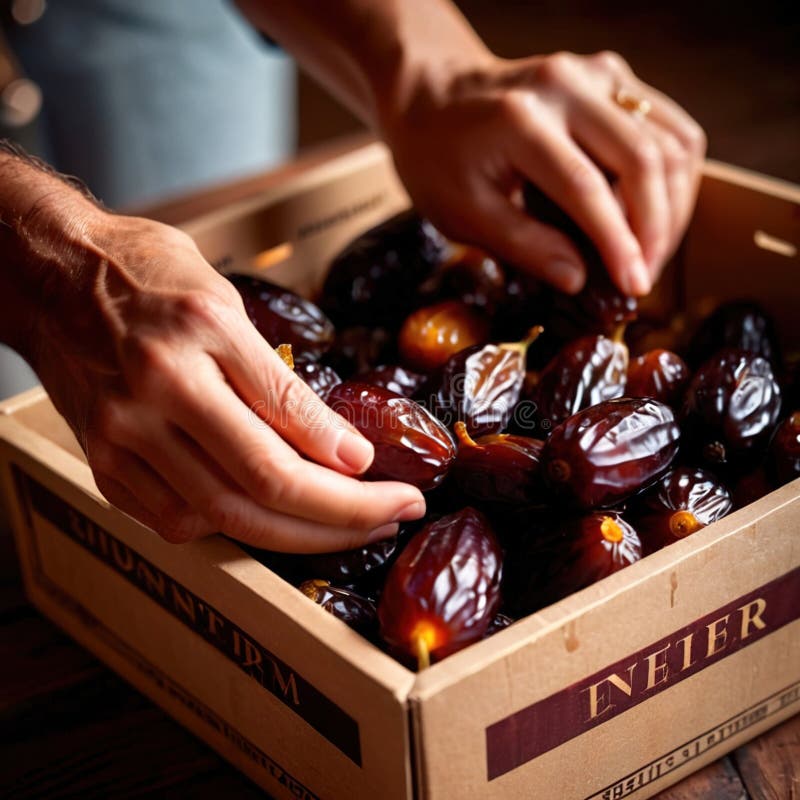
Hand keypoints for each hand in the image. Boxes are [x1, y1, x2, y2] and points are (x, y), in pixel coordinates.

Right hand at [21, 200, 424, 551]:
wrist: (50, 278)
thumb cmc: (148, 274)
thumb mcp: (226, 301)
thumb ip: (278, 379)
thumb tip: (341, 450)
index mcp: (200, 333)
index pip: (291, 420)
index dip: (353, 471)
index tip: (398, 489)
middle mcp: (157, 390)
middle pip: (262, 484)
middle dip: (343, 517)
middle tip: (395, 519)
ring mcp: (123, 435)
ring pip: (223, 518)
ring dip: (299, 537)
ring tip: (351, 531)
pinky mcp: (104, 465)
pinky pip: (177, 523)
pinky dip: (236, 531)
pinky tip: (275, 522)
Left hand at [380, 50, 705, 295]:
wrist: (432, 96)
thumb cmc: (438, 159)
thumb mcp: (462, 214)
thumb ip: (523, 246)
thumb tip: (579, 280)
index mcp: (520, 120)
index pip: (586, 188)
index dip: (618, 243)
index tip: (634, 287)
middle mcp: (565, 86)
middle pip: (644, 159)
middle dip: (655, 229)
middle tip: (643, 279)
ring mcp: (594, 74)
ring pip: (671, 141)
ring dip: (673, 205)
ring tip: (651, 254)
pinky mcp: (611, 77)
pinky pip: (669, 127)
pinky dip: (673, 176)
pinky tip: (654, 215)